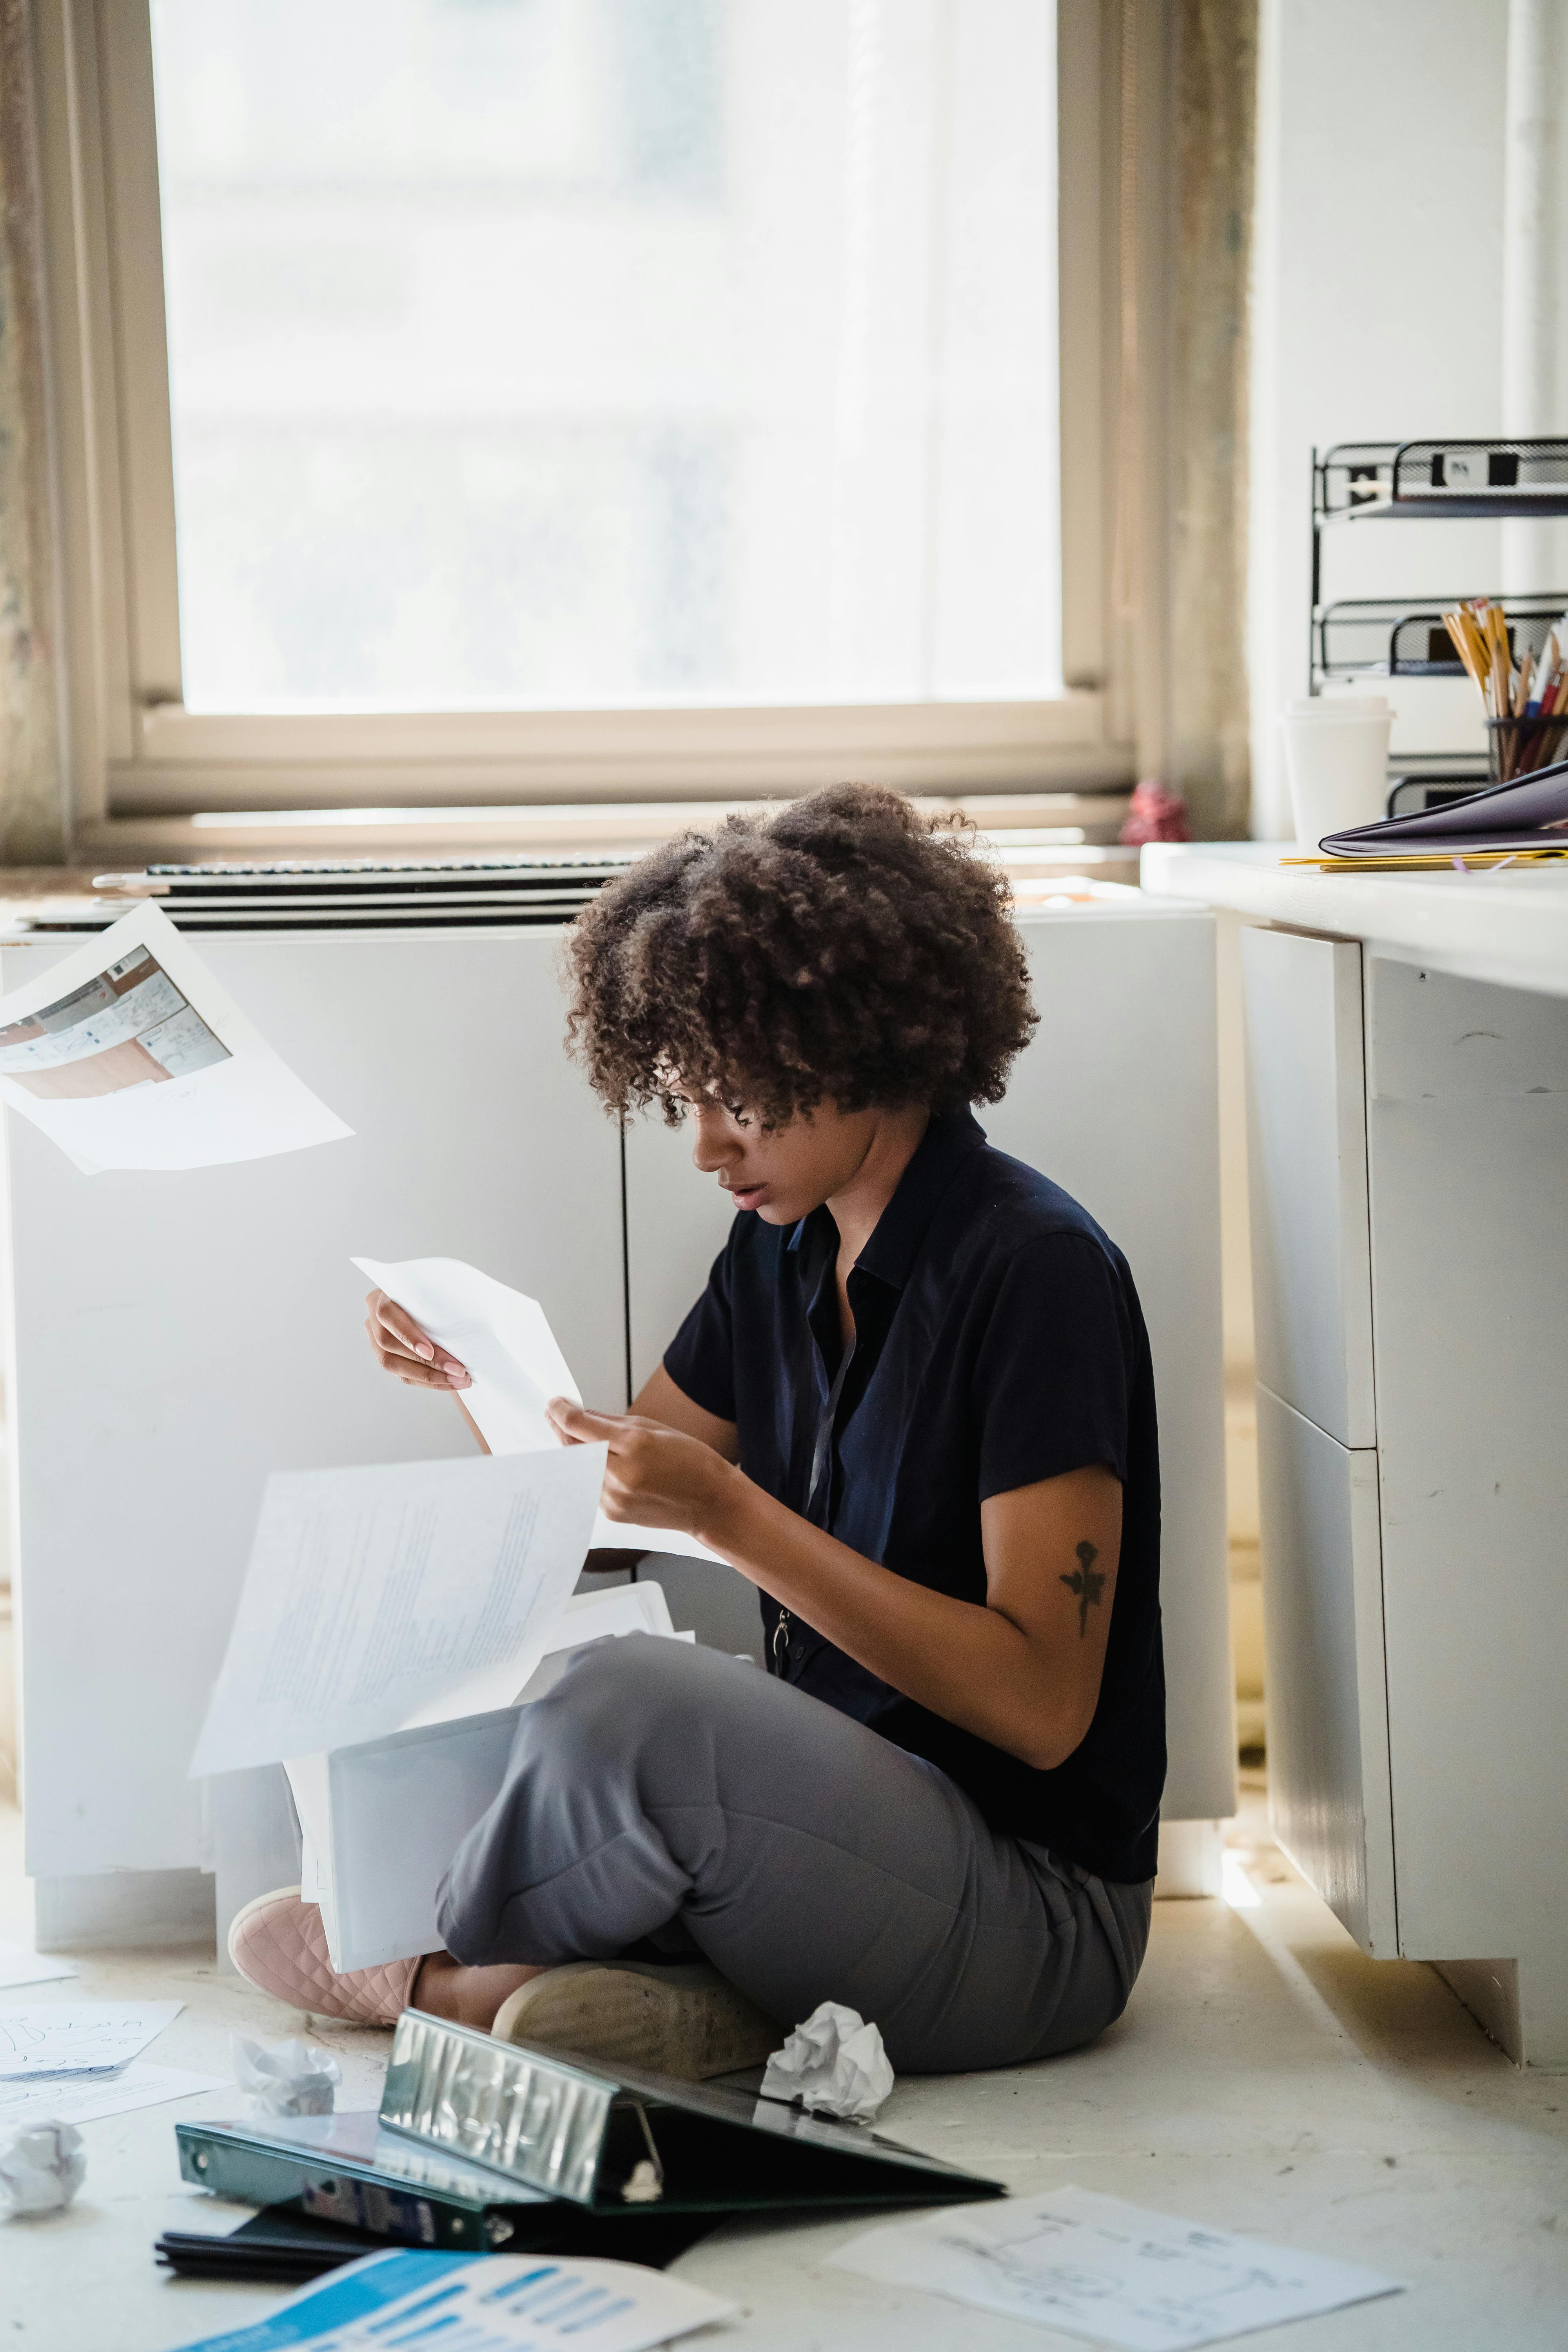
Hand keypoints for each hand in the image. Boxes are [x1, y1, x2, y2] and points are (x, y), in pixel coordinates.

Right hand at [364, 1289, 471, 1391]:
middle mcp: (374, 1321)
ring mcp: (376, 1342)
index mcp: (381, 1297)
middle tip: (458, 1370)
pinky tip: (450, 1382)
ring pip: (394, 1365)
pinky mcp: (388, 1358)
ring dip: (430, 1377)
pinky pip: (404, 1375)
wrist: (423, 1299)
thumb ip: (439, 1298)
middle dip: (427, 1363)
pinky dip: (429, 1381)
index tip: (429, 1352)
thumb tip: (469, 1317)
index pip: (386, 1315)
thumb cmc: (432, 1290)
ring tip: (459, 1380)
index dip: (407, 1335)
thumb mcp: (432, 1287)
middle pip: (390, 1345)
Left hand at [547, 1397, 740, 1539]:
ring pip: (580, 1468)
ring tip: (573, 1435)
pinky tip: (596, 1461)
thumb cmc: (691, 1461)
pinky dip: (590, 1471)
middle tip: (554, 1415)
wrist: (711, 1504)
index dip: (561, 1411)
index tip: (554, 1403)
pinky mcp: (613, 1513)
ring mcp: (615, 1497)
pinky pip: (591, 1486)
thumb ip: (613, 1422)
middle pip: (573, 1448)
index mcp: (634, 1444)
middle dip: (561, 1429)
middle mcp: (621, 1473)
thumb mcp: (655, 1428)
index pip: (580, 1425)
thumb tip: (582, 1415)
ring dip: (574, 1451)